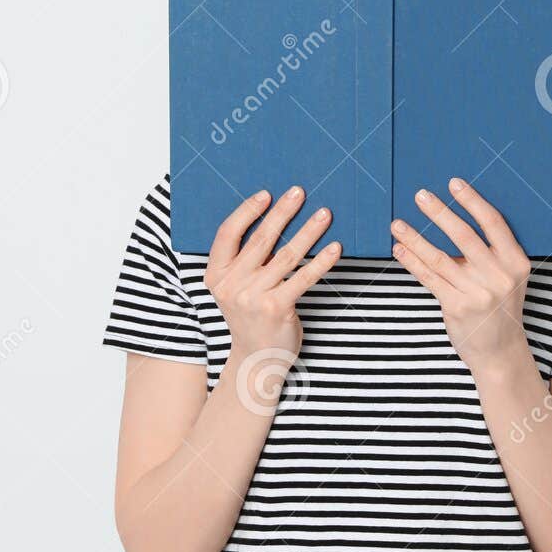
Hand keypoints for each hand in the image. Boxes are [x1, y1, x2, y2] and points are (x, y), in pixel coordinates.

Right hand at [204, 186, 340, 361]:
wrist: (256, 359)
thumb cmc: (250, 316)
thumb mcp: (235, 287)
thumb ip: (245, 260)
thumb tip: (274, 219)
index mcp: (216, 274)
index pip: (227, 233)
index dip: (246, 211)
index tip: (266, 194)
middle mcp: (231, 284)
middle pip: (260, 240)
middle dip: (283, 212)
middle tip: (300, 192)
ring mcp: (253, 297)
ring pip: (286, 256)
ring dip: (308, 232)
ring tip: (324, 214)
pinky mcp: (277, 308)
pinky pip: (303, 278)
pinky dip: (321, 261)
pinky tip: (335, 248)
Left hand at [390, 177, 532, 375]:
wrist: (500, 350)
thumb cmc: (500, 307)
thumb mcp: (509, 277)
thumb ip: (492, 252)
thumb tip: (455, 217)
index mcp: (516, 262)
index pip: (493, 223)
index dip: (472, 201)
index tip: (453, 182)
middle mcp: (499, 275)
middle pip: (464, 235)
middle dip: (439, 212)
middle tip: (420, 195)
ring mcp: (477, 292)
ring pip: (439, 257)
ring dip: (415, 238)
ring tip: (397, 224)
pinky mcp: (457, 306)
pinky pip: (429, 278)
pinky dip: (412, 262)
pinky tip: (400, 250)